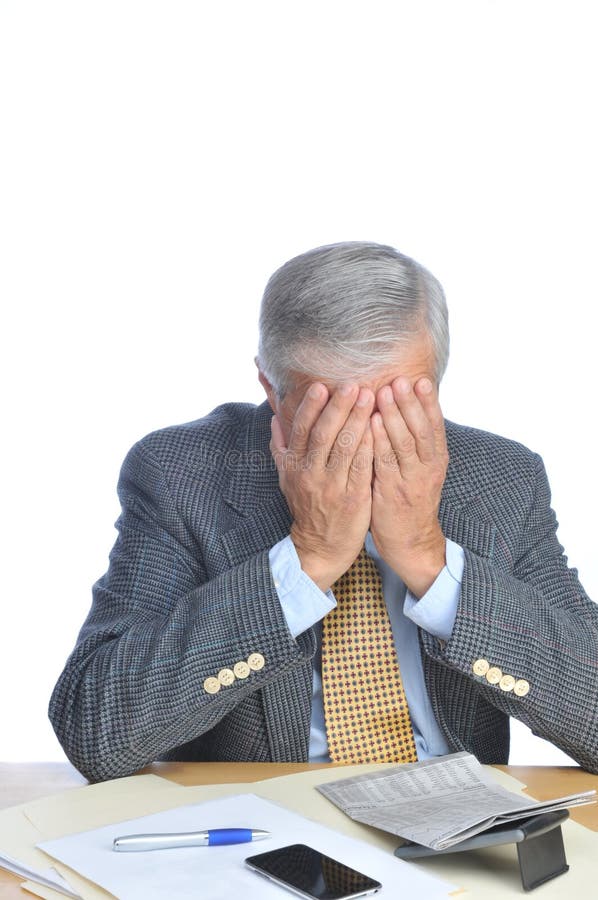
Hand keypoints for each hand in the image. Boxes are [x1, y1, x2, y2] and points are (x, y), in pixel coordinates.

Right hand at [270, 382, 374, 591]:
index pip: (302, 431)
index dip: (311, 407)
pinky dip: (370, 446)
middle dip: (338, 408)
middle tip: (352, 385)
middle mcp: (311, 474)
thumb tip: (275, 418)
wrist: (319, 547)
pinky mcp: (354, 498)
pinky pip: (363, 468)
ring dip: (358, 420)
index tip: (322, 386)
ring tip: (370, 397)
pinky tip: (379, 428)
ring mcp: (333, 487)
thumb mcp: (286, 478)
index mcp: (294, 466)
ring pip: (345, 448)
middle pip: (324, 435)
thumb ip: (282, 448)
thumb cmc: (306, 507)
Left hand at [370, 376, 447, 596]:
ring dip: (394, 416)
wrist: (410, 540)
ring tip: (384, 393)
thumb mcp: (420, 469)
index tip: (420, 379)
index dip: (429, 402)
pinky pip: (386, 462)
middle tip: (400, 380)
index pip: (436, 425)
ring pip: (405, 444)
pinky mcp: (393, 492)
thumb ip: (413, 441)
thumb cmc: (410, 498)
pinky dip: (379, 440)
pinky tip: (371, 423)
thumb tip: (405, 407)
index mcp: (437, 459)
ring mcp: (412, 480)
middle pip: (422, 430)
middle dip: (410, 404)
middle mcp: (429, 467)